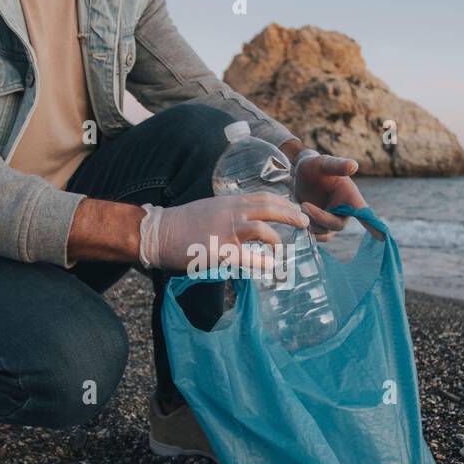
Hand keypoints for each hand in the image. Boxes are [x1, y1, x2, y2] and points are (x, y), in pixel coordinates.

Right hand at [138, 193, 308, 272]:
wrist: (158, 232)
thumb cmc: (181, 223)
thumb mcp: (210, 209)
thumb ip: (229, 213)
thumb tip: (244, 223)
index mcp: (229, 201)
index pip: (264, 197)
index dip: (284, 202)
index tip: (296, 208)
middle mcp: (231, 211)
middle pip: (270, 207)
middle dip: (292, 214)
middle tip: (306, 223)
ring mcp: (226, 231)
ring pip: (263, 229)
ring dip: (278, 238)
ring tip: (284, 248)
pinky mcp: (219, 250)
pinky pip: (248, 256)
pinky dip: (263, 262)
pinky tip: (271, 267)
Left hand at [282, 141, 380, 240]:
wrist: (301, 174)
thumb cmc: (315, 166)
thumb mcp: (324, 163)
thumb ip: (337, 165)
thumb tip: (353, 166)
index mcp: (350, 196)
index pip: (364, 213)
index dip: (373, 225)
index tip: (383, 237)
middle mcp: (345, 211)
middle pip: (336, 225)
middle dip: (320, 217)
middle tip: (304, 204)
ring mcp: (333, 220)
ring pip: (325, 232)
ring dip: (311, 222)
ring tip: (302, 205)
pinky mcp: (321, 225)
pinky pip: (318, 236)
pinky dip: (308, 229)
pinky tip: (301, 217)